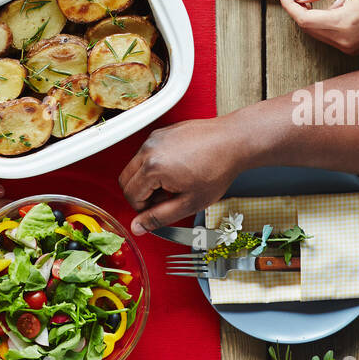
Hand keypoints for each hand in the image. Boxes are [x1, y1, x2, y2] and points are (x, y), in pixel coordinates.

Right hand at [118, 118, 244, 232]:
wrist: (232, 142)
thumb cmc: (217, 169)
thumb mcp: (189, 203)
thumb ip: (159, 217)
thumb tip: (138, 227)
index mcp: (152, 167)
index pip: (130, 195)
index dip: (143, 209)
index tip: (159, 209)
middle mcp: (148, 149)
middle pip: (126, 179)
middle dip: (141, 194)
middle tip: (164, 199)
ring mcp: (154, 138)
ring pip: (135, 166)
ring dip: (147, 180)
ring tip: (173, 184)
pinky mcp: (161, 133)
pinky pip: (147, 153)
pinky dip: (154, 165)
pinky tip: (176, 170)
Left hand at [276, 0, 358, 53]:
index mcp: (343, 25)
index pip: (303, 18)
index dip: (288, 3)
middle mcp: (343, 42)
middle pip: (307, 26)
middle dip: (296, 4)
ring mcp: (349, 47)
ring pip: (316, 30)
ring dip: (306, 10)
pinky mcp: (353, 46)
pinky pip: (328, 33)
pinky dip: (320, 18)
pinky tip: (322, 0)